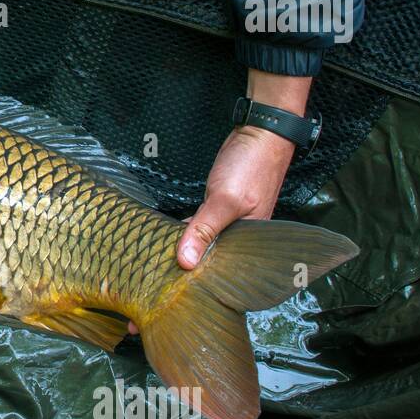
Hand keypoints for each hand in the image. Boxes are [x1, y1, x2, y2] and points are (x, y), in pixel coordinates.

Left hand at [127, 71, 309, 335]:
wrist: (261, 134)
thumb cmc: (252, 167)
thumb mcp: (227, 200)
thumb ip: (204, 229)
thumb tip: (184, 263)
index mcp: (244, 254)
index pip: (215, 290)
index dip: (187, 308)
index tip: (155, 323)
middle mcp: (232, 250)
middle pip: (197, 280)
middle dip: (167, 297)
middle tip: (133, 318)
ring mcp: (220, 234)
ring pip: (189, 259)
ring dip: (164, 272)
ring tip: (133, 293)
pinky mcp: (208, 218)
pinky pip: (187, 237)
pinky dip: (169, 245)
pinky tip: (145, 256)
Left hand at [177, 71, 312, 268]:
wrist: (260, 132)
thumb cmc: (251, 166)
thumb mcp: (225, 200)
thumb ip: (204, 230)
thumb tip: (185, 261)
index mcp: (252, 241)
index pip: (223, 268)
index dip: (201, 277)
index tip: (173, 286)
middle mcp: (242, 235)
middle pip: (213, 257)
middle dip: (191, 264)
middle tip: (159, 275)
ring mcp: (231, 221)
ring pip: (205, 241)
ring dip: (186, 246)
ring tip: (159, 260)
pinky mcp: (220, 208)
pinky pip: (201, 225)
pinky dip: (188, 230)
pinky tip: (170, 236)